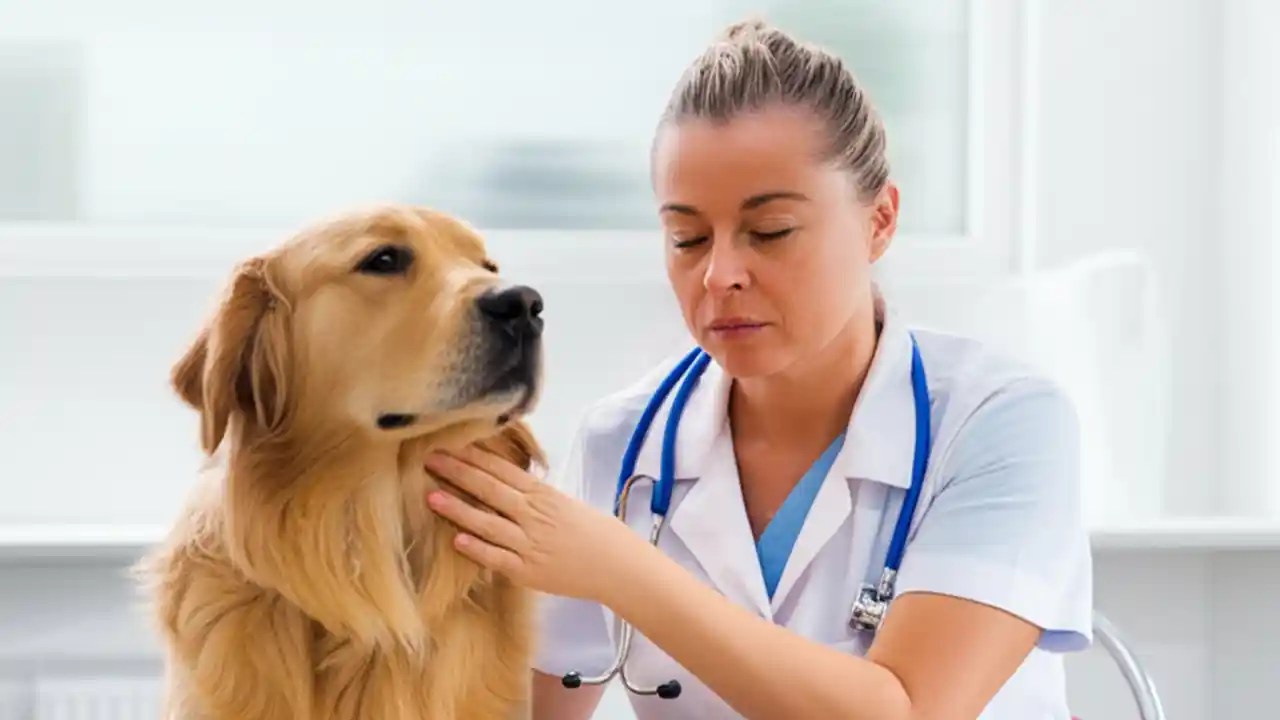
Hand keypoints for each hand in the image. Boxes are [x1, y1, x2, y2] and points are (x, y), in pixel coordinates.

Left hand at [423, 446, 643, 602]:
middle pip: (490, 489)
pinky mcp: (528, 571)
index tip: (450, 444)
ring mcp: (529, 543)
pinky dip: (477, 548)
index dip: (474, 457)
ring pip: (487, 522)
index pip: (502, 470)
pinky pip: (497, 558)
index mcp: (543, 495)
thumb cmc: (596, 533)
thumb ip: (535, 496)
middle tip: (429, 459)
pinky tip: (456, 539)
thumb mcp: (566, 503)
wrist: (617, 565)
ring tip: (432, 496)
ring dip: (458, 508)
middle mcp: (533, 515)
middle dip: (458, 473)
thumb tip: (507, 483)